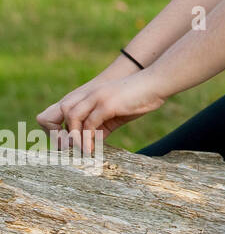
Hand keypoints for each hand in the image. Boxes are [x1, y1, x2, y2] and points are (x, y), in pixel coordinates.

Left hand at [36, 72, 166, 153]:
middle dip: (60, 133)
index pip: (63, 110)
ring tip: (80, 152)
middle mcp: (88, 94)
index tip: (66, 144)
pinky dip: (88, 138)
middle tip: (68, 151)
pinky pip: (90, 124)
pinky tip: (91, 149)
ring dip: (74, 138)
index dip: (59, 127)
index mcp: (89, 95)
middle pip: (60, 113)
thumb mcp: (117, 112)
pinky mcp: (107, 104)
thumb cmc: (140, 97)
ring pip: (73, 118)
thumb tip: (93, 142)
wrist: (157, 82)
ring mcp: (96, 98)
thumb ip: (102, 125)